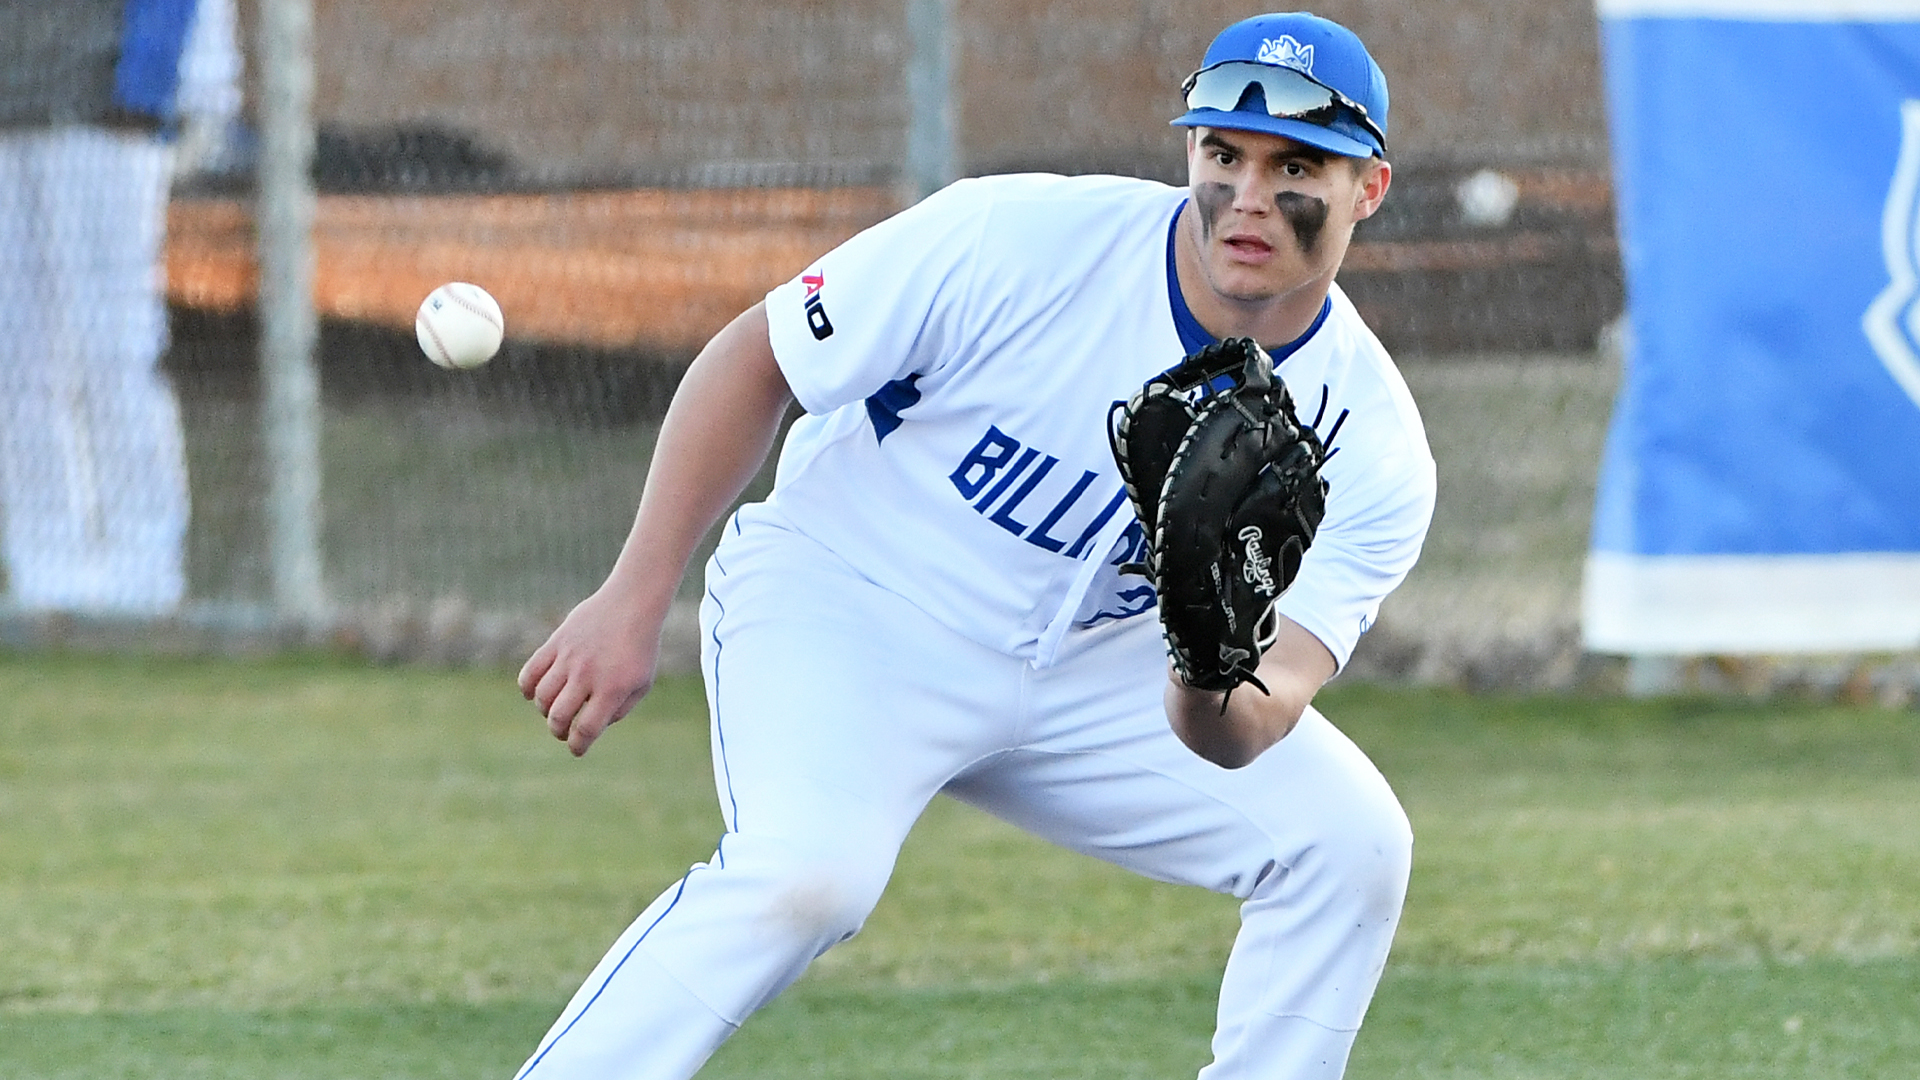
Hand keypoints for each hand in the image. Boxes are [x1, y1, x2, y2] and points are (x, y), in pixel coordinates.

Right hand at [518, 587, 665, 756]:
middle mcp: (588, 675)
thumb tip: (591, 728)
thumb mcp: (641, 684)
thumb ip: (619, 710)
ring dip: (545, 710)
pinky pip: (530, 672)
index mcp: (613, 689)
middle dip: (558, 731)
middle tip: (563, 731)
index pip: (586, 729)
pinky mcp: (556, 642)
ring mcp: (570, 658)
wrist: (632, 604)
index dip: (578, 745)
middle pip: (559, 717)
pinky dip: (527, 688)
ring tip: (556, 708)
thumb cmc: (640, 648)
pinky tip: (534, 693)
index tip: (576, 749)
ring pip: (542, 697)